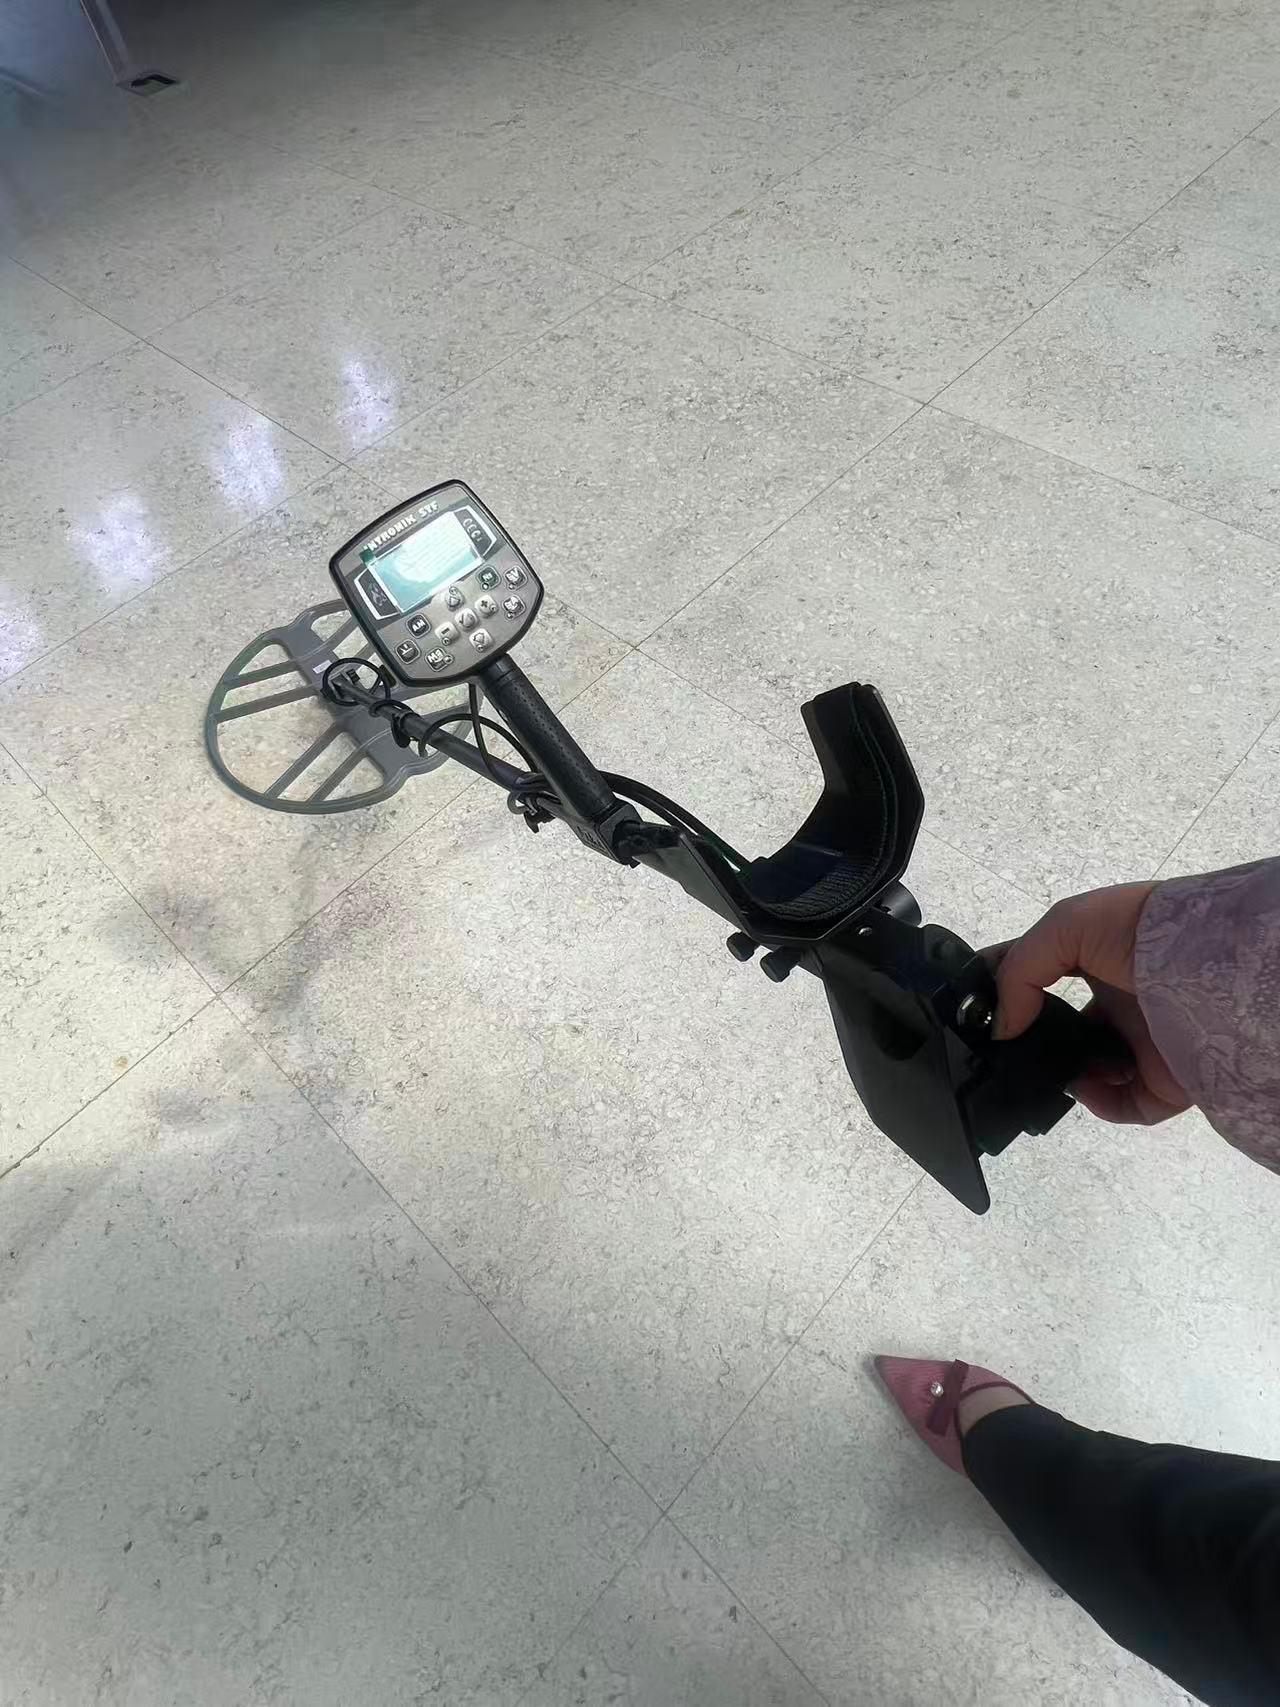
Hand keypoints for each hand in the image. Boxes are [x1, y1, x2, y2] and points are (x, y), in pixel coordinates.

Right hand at [987, 883, 1190, 1125]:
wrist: (1211, 962)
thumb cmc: (1139, 929)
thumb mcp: (1063, 925)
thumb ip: (1019, 971)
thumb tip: (1001, 1027)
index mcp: (1093, 962)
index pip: (1037, 980)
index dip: (1002, 995)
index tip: (972, 1013)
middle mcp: (1115, 1003)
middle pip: (1058, 1033)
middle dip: (1029, 1044)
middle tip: (1003, 1053)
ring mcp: (1138, 1045)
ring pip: (1087, 1074)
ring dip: (1062, 1075)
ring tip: (1044, 1070)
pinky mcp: (1162, 1082)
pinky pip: (1121, 1106)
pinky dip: (1099, 1102)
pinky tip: (1087, 1083)